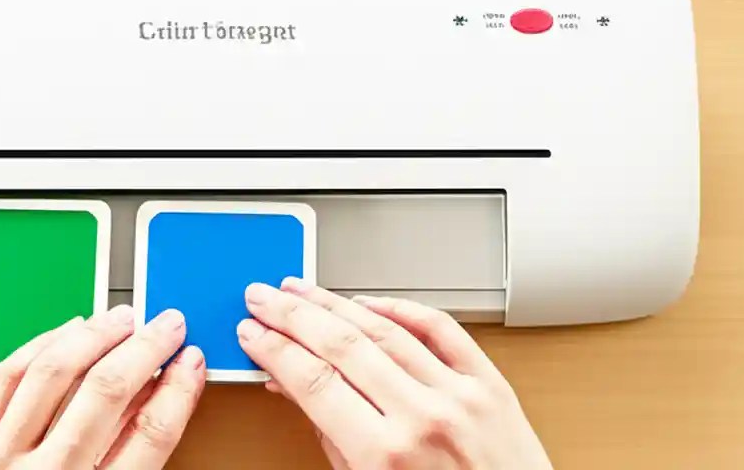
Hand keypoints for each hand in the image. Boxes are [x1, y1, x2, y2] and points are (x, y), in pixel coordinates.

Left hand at [0, 305, 204, 469]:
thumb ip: (128, 463)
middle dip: (146, 348)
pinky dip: (38, 346)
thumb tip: (156, 401)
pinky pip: (4, 379)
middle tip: (168, 325)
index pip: (149, 435)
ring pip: (52, 371)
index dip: (179, 390)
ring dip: (94, 335)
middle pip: (106, 391)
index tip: (192, 363)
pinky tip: (66, 331)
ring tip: (122, 318)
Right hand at [238, 280, 552, 469]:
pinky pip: (441, 328)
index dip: (274, 349)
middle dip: (292, 314)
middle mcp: (424, 418)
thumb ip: (329, 439)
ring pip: (385, 327)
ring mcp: (460, 396)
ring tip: (303, 290)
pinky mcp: (491, 384)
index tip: (252, 333)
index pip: (312, 379)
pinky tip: (369, 300)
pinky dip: (401, 307)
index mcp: (387, 455)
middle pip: (341, 344)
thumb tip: (293, 387)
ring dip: (335, 302)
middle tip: (263, 297)